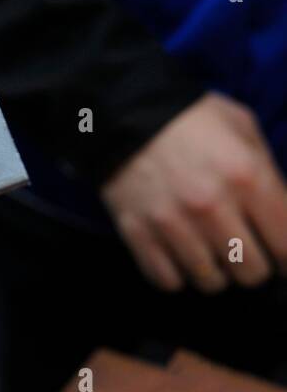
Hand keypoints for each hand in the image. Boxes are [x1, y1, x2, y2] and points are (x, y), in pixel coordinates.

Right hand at [102, 92, 286, 292]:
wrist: (121, 109)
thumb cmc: (188, 116)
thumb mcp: (241, 126)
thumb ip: (268, 169)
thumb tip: (282, 212)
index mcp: (247, 177)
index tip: (278, 253)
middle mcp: (212, 206)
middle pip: (251, 272)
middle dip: (252, 265)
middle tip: (240, 250)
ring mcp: (171, 222)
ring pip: (211, 282)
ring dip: (214, 272)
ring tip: (207, 254)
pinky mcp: (137, 231)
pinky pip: (167, 280)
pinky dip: (175, 275)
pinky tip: (176, 256)